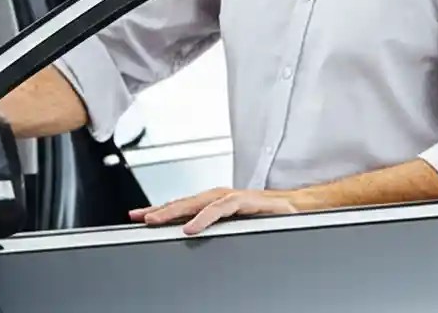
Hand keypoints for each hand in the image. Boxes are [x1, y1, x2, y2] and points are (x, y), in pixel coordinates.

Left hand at [129, 187, 300, 234]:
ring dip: (174, 211)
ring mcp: (233, 197)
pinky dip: (205, 217)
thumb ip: (220, 232)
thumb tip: (194, 241)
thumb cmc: (270, 218)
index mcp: (217, 204)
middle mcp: (221, 197)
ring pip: (197, 202)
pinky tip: (191, 226)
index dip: (160, 210)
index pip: (183, 206)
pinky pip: (222, 208)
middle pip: (184, 202)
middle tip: (137, 217)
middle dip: (159, 209)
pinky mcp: (247, 201)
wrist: (300, 209)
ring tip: (154, 220)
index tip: (136, 217)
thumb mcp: (239, 228)